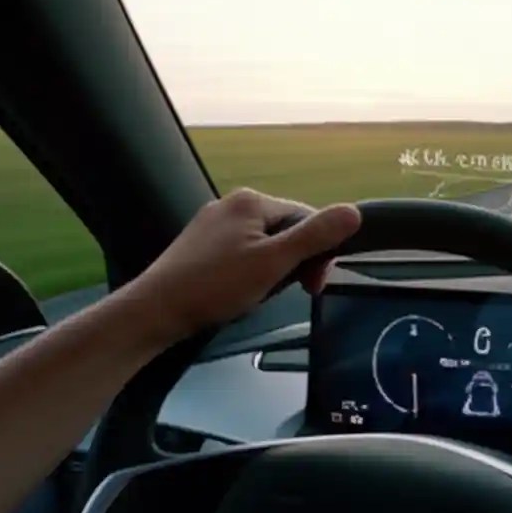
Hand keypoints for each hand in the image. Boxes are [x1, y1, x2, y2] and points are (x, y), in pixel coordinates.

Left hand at [127, 187, 359, 343]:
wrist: (156, 310)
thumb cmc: (216, 286)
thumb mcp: (274, 263)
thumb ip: (315, 237)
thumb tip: (355, 212)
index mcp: (252, 201)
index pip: (307, 219)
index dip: (318, 253)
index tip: (312, 287)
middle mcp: (232, 204)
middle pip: (286, 230)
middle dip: (293, 263)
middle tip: (288, 294)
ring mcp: (214, 224)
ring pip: (265, 245)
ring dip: (272, 272)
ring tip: (257, 294)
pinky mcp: (201, 245)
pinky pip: (242, 254)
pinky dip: (249, 273)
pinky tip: (238, 293)